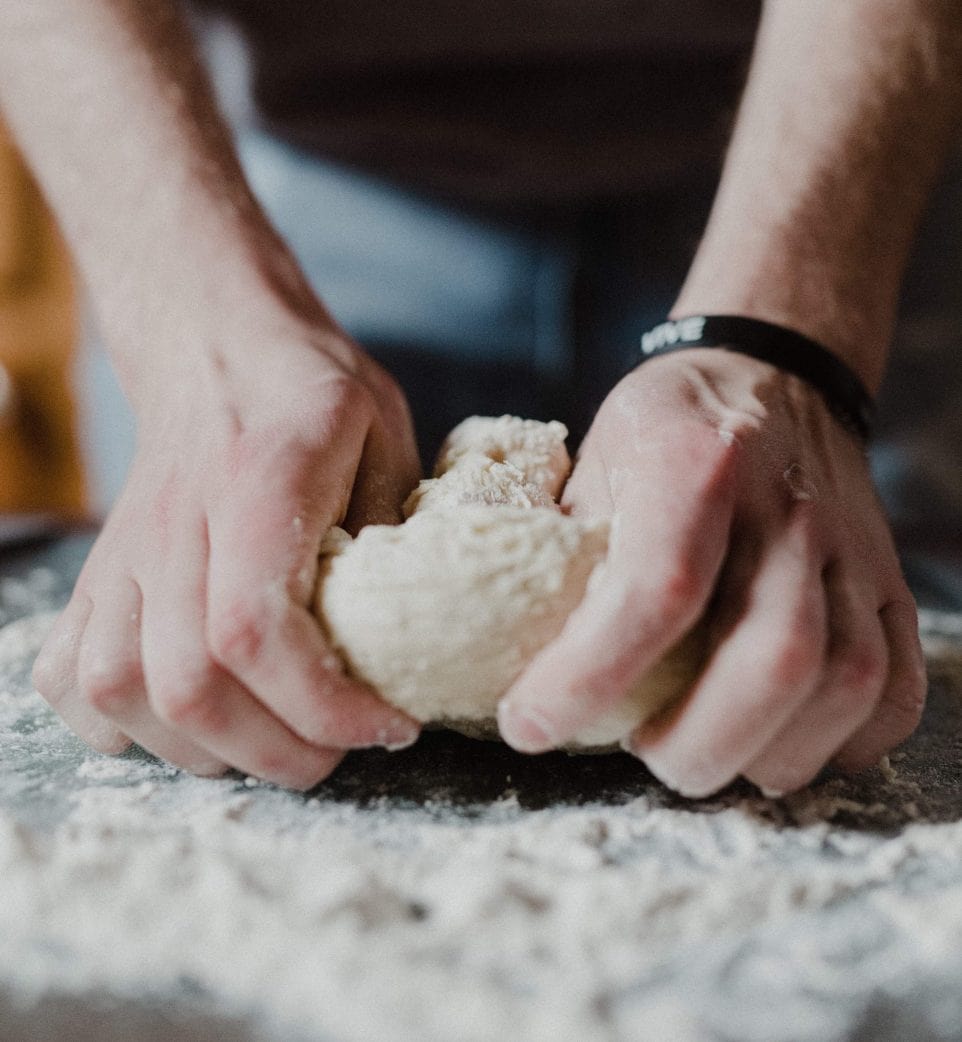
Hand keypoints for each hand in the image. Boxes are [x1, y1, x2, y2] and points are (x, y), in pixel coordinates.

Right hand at [32, 321, 422, 788]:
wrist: (215, 350)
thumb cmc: (310, 395)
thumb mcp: (386, 434)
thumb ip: (397, 530)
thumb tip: (406, 640)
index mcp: (257, 480)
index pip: (255, 629)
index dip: (322, 705)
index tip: (388, 724)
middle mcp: (173, 523)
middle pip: (188, 684)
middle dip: (278, 751)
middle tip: (340, 748)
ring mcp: (121, 553)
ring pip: (122, 693)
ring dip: (207, 750)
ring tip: (275, 737)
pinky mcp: (95, 574)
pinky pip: (70, 678)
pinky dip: (123, 724)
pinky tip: (187, 716)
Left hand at [498, 350, 924, 796]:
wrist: (772, 379)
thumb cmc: (667, 429)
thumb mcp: (593, 464)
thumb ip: (564, 552)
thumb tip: (511, 653)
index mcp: (695, 463)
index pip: (657, 589)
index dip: (589, 675)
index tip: (530, 724)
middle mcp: (786, 506)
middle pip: (775, 656)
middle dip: (699, 742)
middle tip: (645, 756)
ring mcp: (850, 547)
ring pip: (844, 681)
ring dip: (770, 752)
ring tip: (707, 755)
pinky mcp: (887, 581)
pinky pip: (895, 684)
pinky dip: (846, 742)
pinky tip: (783, 743)